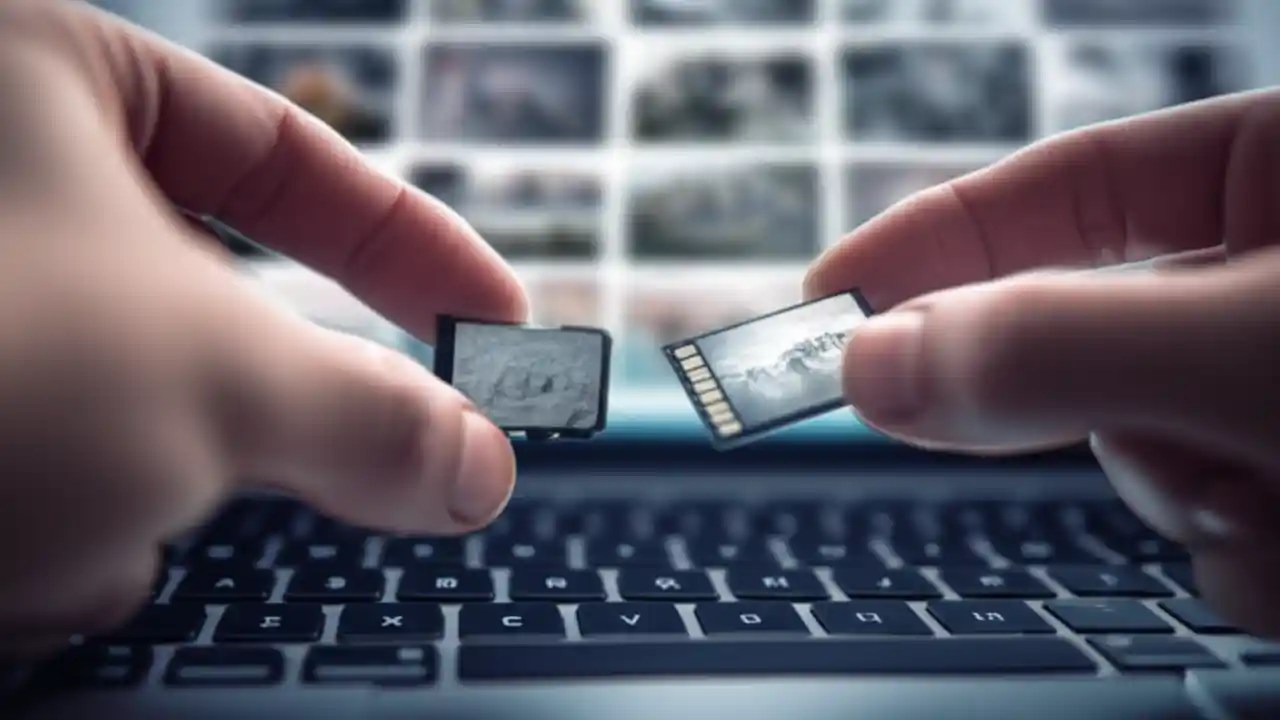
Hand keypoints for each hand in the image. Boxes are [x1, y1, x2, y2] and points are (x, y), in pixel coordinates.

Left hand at [0, 1, 525, 654]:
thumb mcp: (213, 381)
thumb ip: (375, 414)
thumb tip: (479, 463)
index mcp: (31, 77)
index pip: (288, 155)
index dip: (417, 249)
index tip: (502, 330)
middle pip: (204, 307)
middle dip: (238, 418)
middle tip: (326, 474)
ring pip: (123, 415)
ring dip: (129, 500)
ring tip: (32, 526)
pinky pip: (44, 472)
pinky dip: (48, 538)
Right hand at [806, 90, 1279, 636]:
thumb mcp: (1243, 350)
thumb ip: (1054, 349)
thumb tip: (872, 369)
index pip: (1073, 182)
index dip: (940, 231)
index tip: (829, 294)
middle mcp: (1278, 284)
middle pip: (1089, 335)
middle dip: (1080, 407)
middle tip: (940, 422)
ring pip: (1145, 447)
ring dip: (1183, 497)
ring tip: (1275, 503)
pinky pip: (1216, 526)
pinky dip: (1246, 558)